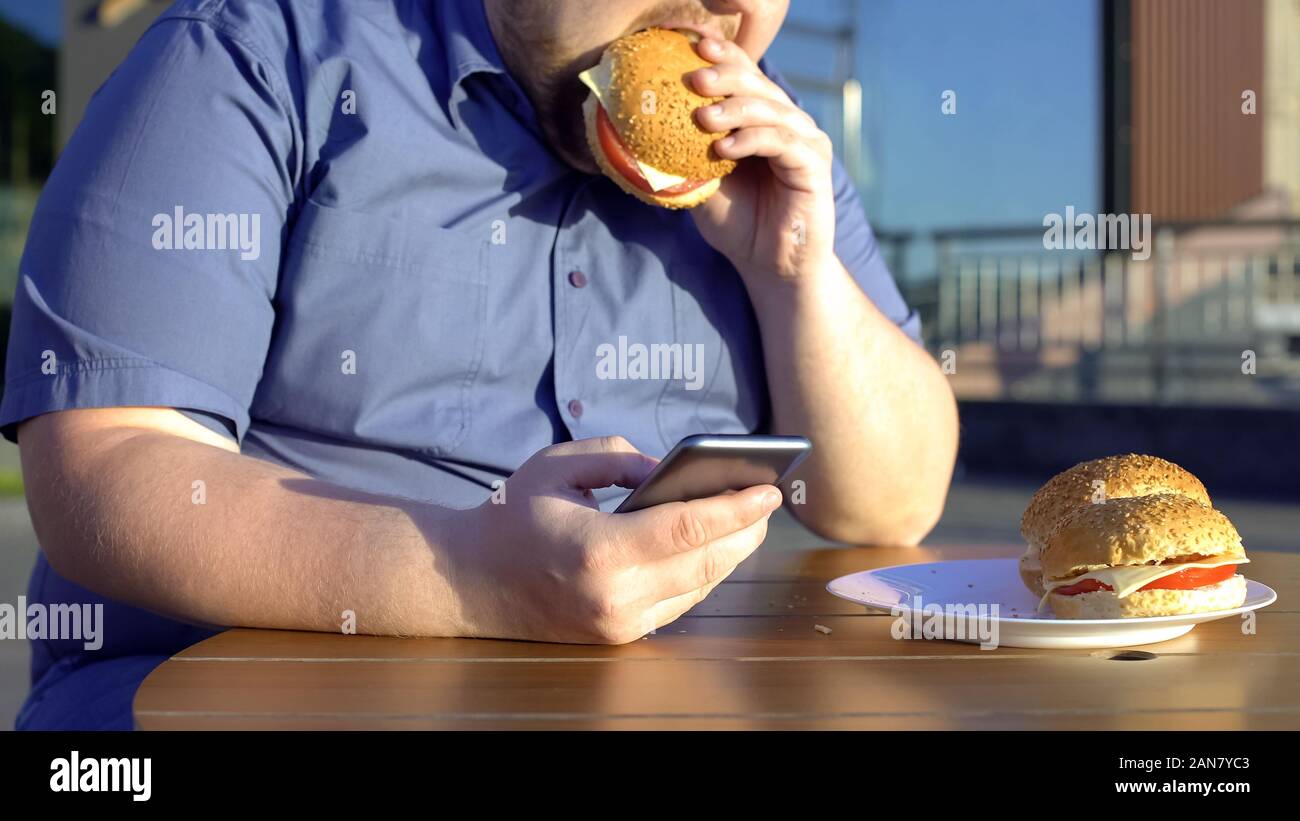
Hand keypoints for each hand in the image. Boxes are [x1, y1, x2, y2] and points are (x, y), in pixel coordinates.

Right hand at [456, 436, 780, 643]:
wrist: (469, 582)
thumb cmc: (513, 515)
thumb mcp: (558, 465)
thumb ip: (621, 458)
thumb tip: (672, 471)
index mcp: (599, 550)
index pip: (689, 529)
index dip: (737, 509)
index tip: (771, 489)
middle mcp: (614, 595)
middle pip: (705, 562)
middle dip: (744, 532)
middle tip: (769, 501)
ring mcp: (618, 623)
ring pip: (698, 588)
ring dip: (729, 555)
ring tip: (750, 522)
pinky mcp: (618, 635)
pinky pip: (677, 604)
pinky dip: (701, 575)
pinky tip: (715, 549)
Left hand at [688, 36, 837, 285]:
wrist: (768, 266)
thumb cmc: (738, 225)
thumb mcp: (703, 182)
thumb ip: (688, 152)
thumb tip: (645, 126)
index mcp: (763, 121)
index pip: (745, 78)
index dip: (723, 58)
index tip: (692, 45)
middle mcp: (788, 124)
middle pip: (759, 87)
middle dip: (726, 77)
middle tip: (694, 78)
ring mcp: (805, 142)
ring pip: (771, 111)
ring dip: (736, 109)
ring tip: (703, 118)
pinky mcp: (814, 165)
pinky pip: (783, 143)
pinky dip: (753, 140)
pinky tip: (725, 148)